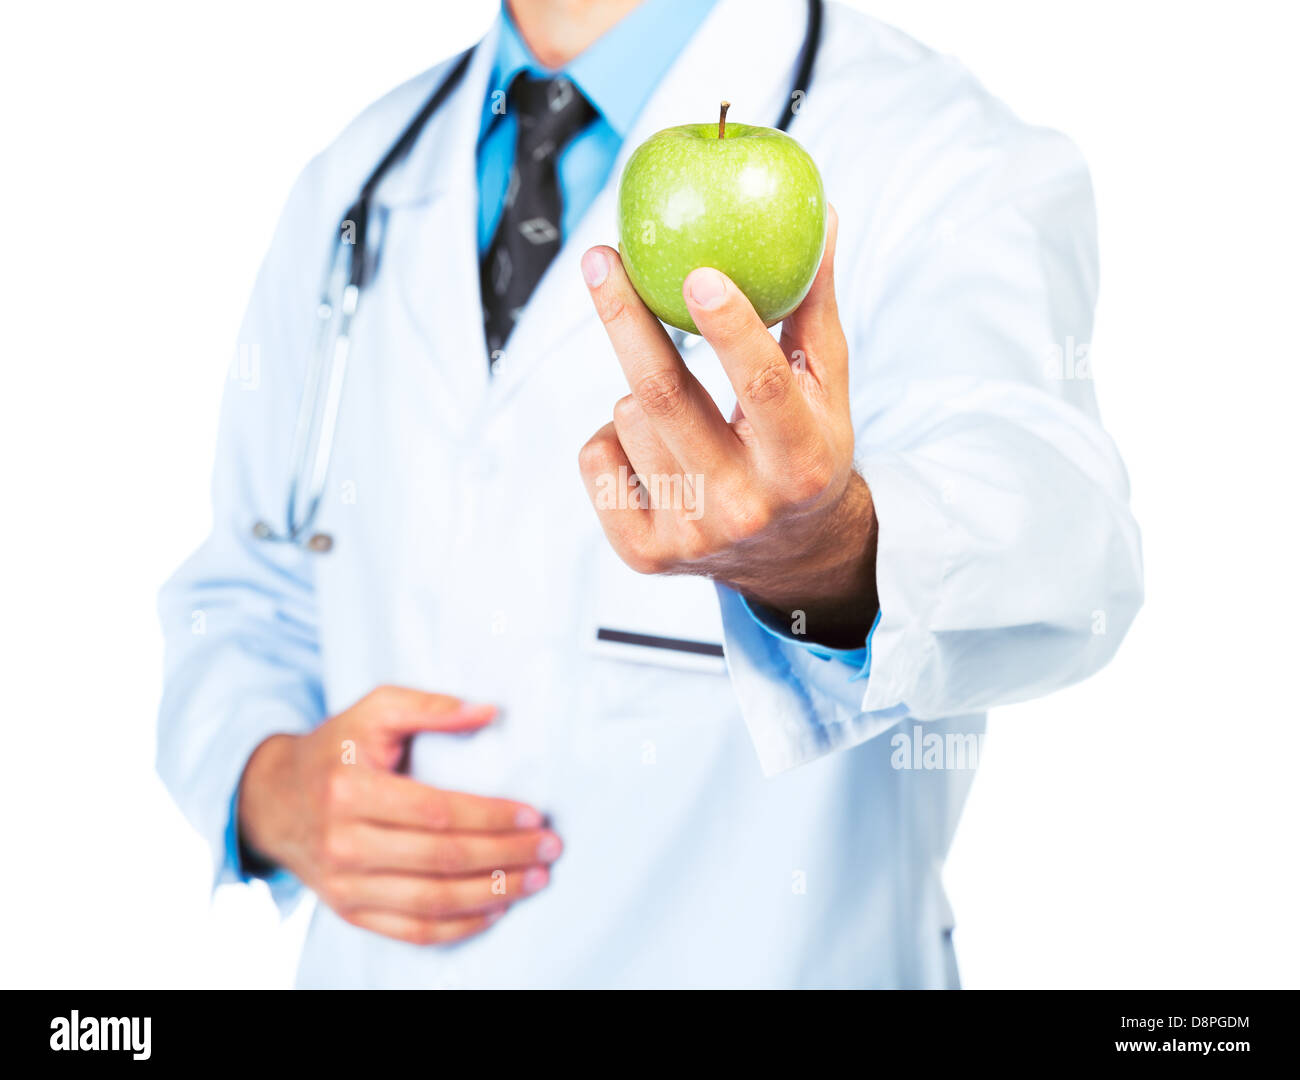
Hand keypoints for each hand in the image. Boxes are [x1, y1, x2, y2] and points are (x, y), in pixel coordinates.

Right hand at [236, 686, 559, 945]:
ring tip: (534, 879)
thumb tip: (488, 711)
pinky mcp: (349, 910)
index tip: (534, 814)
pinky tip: (495, 910)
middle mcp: (344, 843)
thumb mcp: (374, 711)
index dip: (490, 816)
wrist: (275, 799)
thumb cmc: (337, 749)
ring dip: (492, 894)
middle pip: (440, 859)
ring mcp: (343, 884)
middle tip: (549, 848)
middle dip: (504, 855)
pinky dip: (458, 927)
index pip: (435, 811)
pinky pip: (410, 932)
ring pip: (431, 901)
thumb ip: (430, 707)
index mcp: (350, 790)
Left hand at [578, 206, 877, 647]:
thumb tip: (823, 214)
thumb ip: (813, 308)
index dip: (730, 326)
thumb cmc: (807, 450)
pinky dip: (612, 436)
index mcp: (800, 464)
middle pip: (665, 395)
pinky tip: (649, 448)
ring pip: (628, 418)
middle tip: (603, 258)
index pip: (762, 386)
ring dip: (639, 389)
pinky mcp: (643, 553)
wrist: (790, 555)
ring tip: (677, 406)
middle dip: (627, 317)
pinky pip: (596, 458)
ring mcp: (689, 534)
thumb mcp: (826, 388)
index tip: (697, 269)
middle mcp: (744, 506)